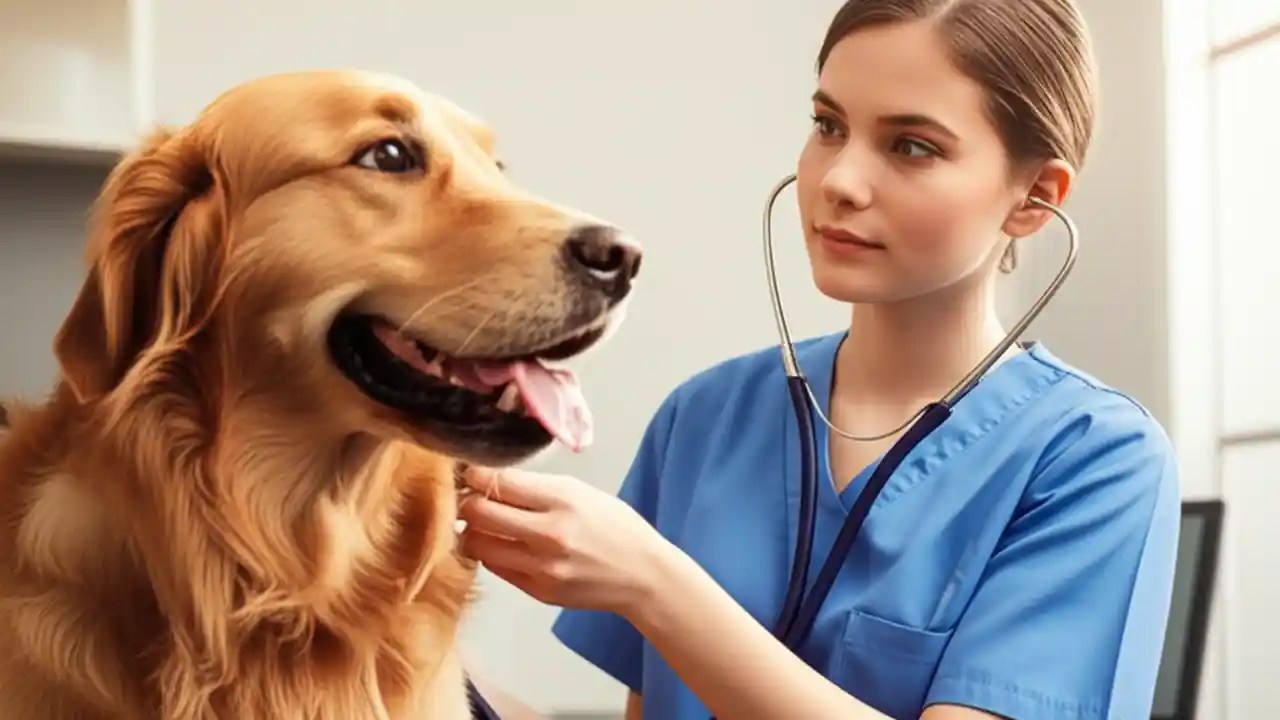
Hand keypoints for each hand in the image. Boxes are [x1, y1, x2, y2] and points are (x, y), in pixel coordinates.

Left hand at [457, 466, 665, 616]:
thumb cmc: (613, 526)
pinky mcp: (538, 592)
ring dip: (472, 530)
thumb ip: (535, 487)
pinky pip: (495, 568)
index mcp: (562, 500)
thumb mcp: (580, 492)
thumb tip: (487, 481)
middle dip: (465, 502)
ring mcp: (541, 567)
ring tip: (481, 523)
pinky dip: (491, 553)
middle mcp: (549, 534)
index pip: (498, 483)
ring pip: (477, 544)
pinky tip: (501, 544)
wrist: (642, 575)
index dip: (475, 476)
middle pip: (478, 514)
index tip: (470, 474)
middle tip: (468, 498)